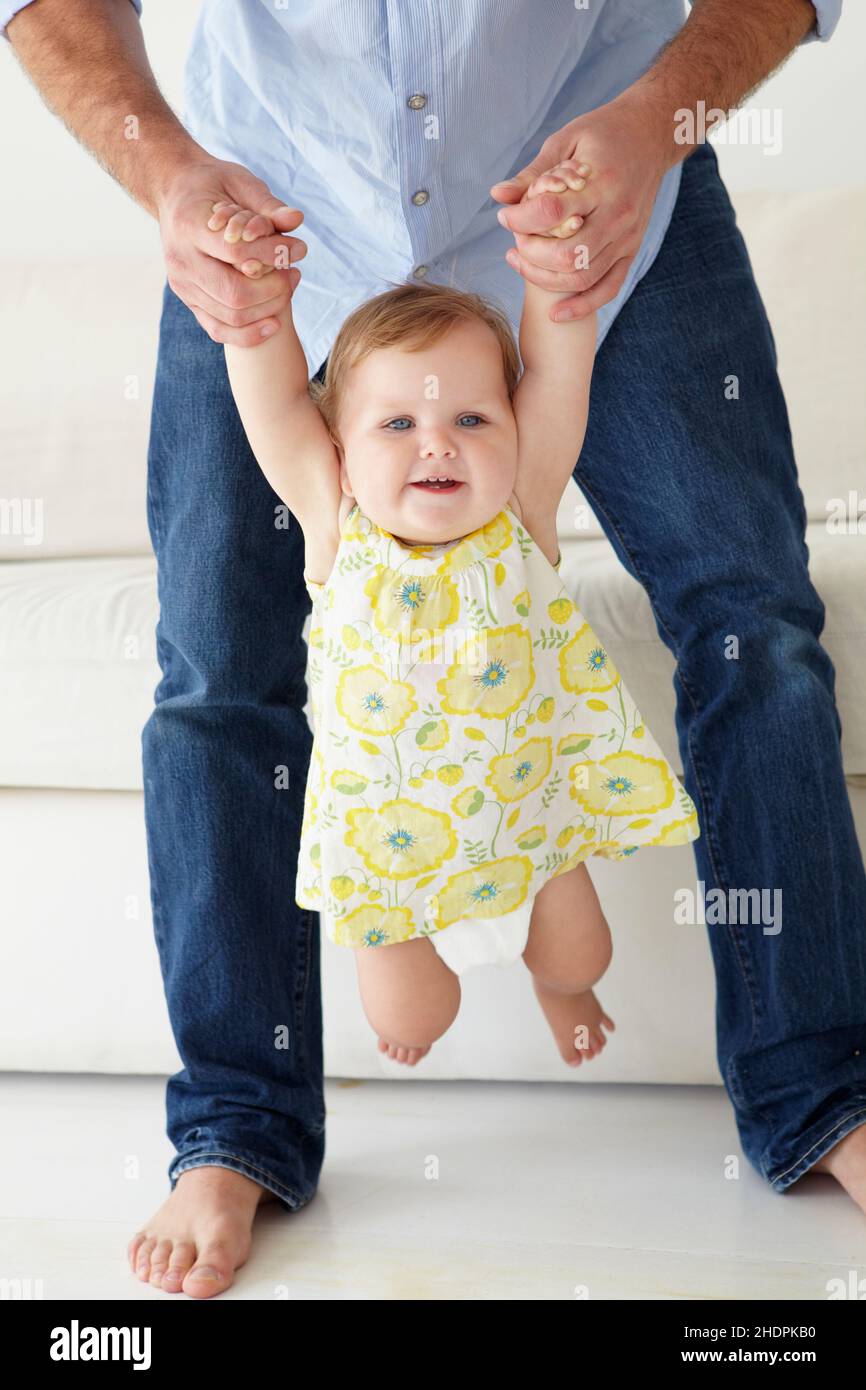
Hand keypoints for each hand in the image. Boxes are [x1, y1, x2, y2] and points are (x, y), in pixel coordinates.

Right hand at [156, 158, 306, 344]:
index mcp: (189, 225)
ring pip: (231, 316)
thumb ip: (267, 204)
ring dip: (268, 308)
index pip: (237, 252)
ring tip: (289, 286)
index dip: (273, 255)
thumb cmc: (211, 184)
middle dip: (274, 288)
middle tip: (295, 273)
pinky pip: (219, 330)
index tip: (297, 249)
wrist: (173, 192)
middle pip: (235, 293)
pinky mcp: (188, 301)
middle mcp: (181, 260)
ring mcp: (182, 285)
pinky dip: (249, 334)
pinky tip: (274, 323)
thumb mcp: (238, 181)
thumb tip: (296, 220)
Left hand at [490, 95, 670, 318]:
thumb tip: (497, 196)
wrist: (652, 135)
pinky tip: (556, 314)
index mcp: (600, 182)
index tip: (506, 216)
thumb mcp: (565, 142)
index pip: (552, 211)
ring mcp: (627, 237)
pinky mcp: (631, 251)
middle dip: (531, 256)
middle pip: (567, 254)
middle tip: (514, 245)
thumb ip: (533, 173)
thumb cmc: (603, 135)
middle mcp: (617, 214)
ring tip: (521, 263)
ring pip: (583, 277)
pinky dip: (581, 306)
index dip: (521, 219)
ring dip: (545, 279)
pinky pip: (608, 288)